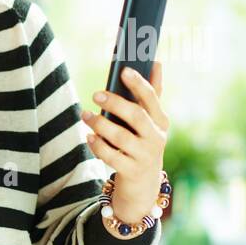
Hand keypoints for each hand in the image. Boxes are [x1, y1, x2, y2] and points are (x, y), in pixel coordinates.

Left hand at [80, 63, 169, 223]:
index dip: (139, 83)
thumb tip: (157, 62)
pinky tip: (88, 136)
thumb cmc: (142, 142)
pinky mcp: (132, 171)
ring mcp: (145, 155)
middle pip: (136, 116)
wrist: (143, 183)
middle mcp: (156, 137)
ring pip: (121, 137)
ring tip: (85, 114)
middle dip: (115, 103)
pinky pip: (112, 156)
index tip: (123, 70)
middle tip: (96, 93)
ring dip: (100, 124)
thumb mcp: (150, 121)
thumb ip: (151, 94)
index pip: (152, 98)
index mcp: (161, 121)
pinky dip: (98, 146)